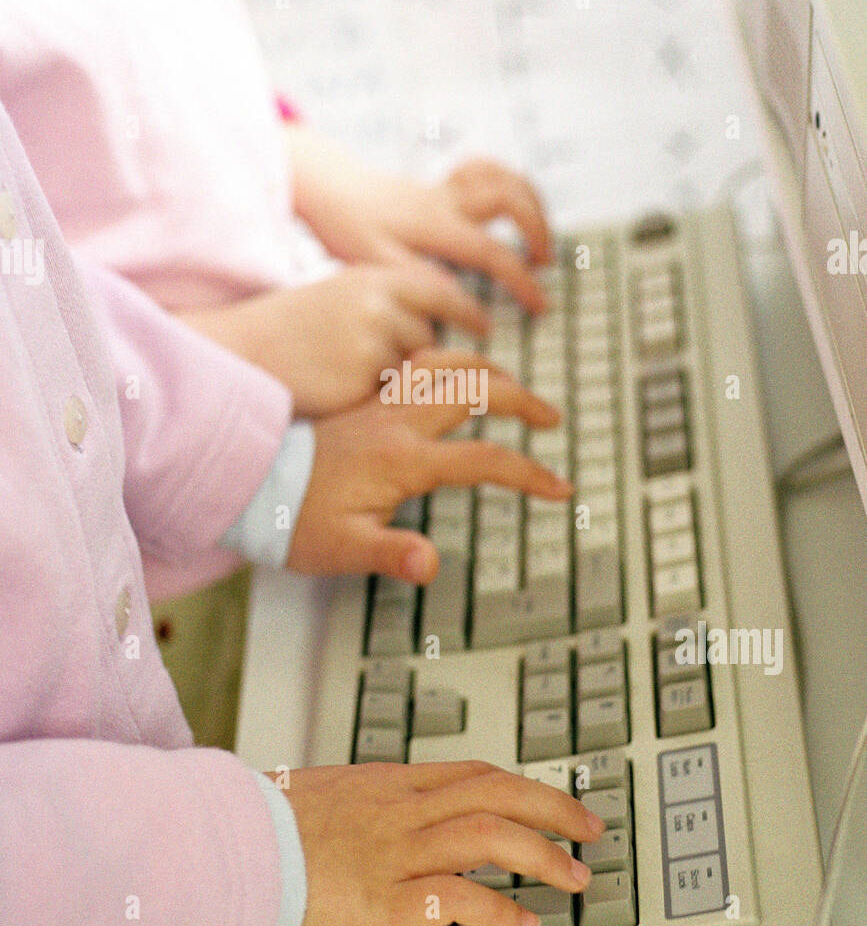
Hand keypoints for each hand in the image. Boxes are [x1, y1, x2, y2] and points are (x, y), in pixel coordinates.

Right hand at [180, 262, 487, 417]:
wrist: (239, 353)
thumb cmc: (286, 332)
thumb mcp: (338, 299)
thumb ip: (385, 304)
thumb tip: (431, 327)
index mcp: (371, 276)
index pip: (436, 289)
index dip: (463, 310)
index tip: (482, 327)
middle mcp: (377, 302)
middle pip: (429, 335)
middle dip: (417, 355)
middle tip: (391, 366)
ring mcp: (372, 340)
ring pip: (410, 369)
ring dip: (391, 379)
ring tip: (345, 375)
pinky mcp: (362, 378)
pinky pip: (388, 396)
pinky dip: (371, 399)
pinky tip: (339, 391)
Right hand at [268, 760, 604, 925]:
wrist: (238, 846)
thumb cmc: (283, 823)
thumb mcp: (347, 792)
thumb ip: (393, 800)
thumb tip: (432, 811)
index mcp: (397, 782)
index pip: (479, 774)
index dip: (528, 787)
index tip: (559, 803)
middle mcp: (405, 810)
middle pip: (497, 795)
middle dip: (553, 810)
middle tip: (589, 831)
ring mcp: (396, 852)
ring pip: (487, 837)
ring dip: (541, 857)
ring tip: (571, 878)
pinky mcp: (384, 900)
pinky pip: (456, 898)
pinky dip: (498, 910)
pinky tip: (522, 922)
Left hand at [287, 123, 551, 312]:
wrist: (324, 186)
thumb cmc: (344, 227)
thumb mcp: (371, 262)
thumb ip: (416, 280)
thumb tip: (457, 301)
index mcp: (435, 225)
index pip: (492, 252)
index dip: (521, 281)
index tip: (541, 307)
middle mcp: (447, 201)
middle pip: (510, 197)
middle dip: (537, 229)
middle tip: (543, 265)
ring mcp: (445, 189)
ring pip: (502, 176)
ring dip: (530, 202)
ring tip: (536, 237)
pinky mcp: (439, 185)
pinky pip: (482, 170)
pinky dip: (504, 183)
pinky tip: (508, 209)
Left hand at [287, 349, 571, 580]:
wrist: (252, 487)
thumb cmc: (296, 522)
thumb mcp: (344, 550)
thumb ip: (392, 555)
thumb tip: (429, 566)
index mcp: (401, 459)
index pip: (483, 459)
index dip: (528, 473)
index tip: (558, 488)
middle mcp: (397, 422)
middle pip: (475, 390)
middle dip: (522, 400)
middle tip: (552, 419)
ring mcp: (383, 405)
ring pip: (448, 364)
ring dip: (489, 369)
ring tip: (516, 386)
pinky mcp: (370, 401)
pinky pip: (418, 362)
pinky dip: (449, 358)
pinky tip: (458, 370)